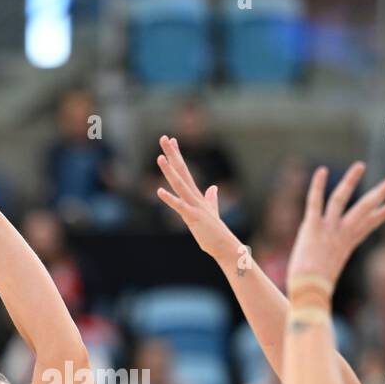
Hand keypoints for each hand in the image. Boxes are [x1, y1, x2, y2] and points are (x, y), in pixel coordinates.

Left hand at [155, 135, 241, 263]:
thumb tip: (213, 189)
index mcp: (196, 195)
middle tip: (164, 137)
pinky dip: (169, 199)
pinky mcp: (192, 217)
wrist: (225, 245)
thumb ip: (212, 199)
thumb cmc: (216, 231)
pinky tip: (159, 191)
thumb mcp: (212, 212)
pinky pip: (179, 206)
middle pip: (181, 171)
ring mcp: (194, 206)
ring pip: (179, 185)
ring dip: (169, 171)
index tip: (171, 140)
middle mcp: (194, 196)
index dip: (177, 155)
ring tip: (160, 158)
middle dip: (172, 154)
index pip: (184, 170)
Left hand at [287, 163, 384, 297]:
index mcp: (347, 245)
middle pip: (365, 209)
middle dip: (381, 193)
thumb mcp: (325, 280)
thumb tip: (326, 285)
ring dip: (351, 181)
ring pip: (342, 199)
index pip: (369, 225)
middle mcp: (341, 234)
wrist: (310, 293)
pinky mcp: (312, 227)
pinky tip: (322, 170)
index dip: (383, 213)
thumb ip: (327, 277)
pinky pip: (315, 202)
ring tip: (360, 165)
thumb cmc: (314, 292)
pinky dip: (317, 186)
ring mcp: (328, 229)